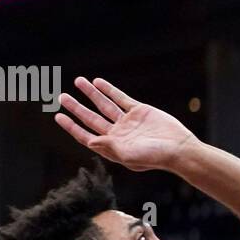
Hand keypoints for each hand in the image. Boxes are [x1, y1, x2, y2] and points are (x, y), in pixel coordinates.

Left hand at [55, 76, 198, 171]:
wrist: (179, 148)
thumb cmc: (155, 157)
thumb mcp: (130, 155)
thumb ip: (109, 147)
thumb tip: (89, 141)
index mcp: (112, 147)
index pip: (86, 135)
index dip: (72, 126)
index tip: (59, 116)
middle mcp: (118, 134)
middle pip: (92, 118)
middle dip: (76, 108)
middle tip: (62, 97)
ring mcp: (128, 122)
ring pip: (104, 105)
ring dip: (91, 94)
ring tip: (78, 81)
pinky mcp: (140, 111)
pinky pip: (120, 98)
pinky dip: (109, 90)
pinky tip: (98, 82)